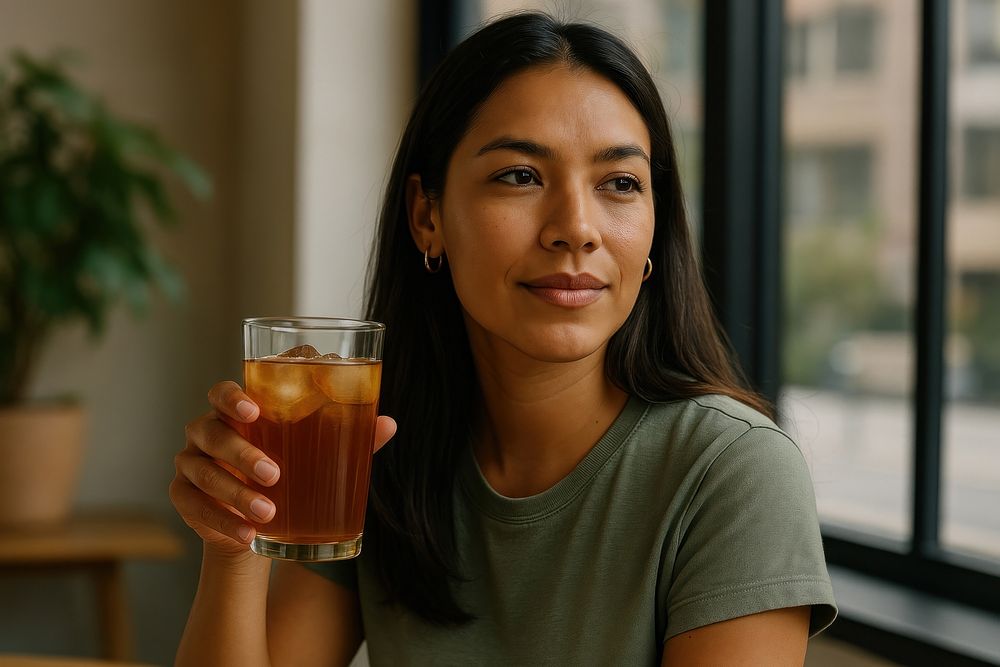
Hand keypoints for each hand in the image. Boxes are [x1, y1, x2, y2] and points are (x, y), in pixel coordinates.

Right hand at [169, 380, 396, 558]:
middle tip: (274, 474)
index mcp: (235, 412)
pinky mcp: (183, 497)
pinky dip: (222, 522)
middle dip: (242, 453)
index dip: (232, 397)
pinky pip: (194, 506)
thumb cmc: (290, 473)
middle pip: (211, 431)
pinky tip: (247, 534)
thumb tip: (388, 423)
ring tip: (269, 512)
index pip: (222, 392)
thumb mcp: (316, 453)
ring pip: (204, 472)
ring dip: (236, 494)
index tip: (254, 411)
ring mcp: (190, 463)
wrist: (257, 523)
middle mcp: (206, 431)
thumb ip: (348, 436)